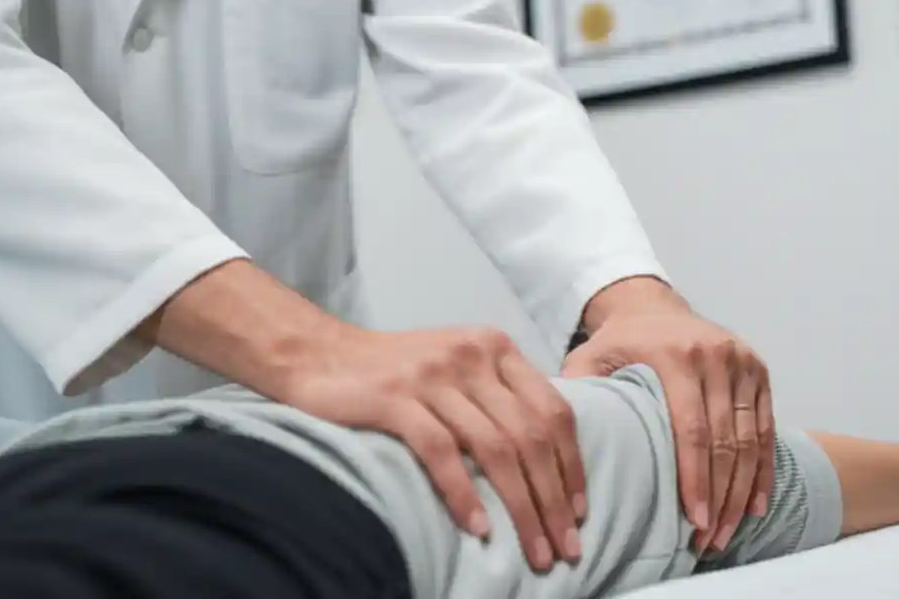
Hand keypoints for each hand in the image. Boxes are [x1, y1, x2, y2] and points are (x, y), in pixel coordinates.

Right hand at [279, 325, 585, 570]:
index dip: (572, 466)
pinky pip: (441, 453)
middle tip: (565, 547)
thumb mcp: (460, 368)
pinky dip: (464, 494)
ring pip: (496, 449)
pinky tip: (478, 529)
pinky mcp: (395, 398)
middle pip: (531, 436)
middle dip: (554, 499)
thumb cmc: (396, 372)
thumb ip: (500, 396)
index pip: (554, 411)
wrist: (319, 354)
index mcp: (497, 348)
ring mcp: (435, 375)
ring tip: (534, 550)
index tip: (579, 512)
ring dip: (521, 507)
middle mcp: (473, 355)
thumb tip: (549, 457)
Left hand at [564, 281, 773, 554]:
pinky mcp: (758, 370)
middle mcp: (714, 355)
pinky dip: (763, 469)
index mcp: (674, 355)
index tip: (692, 521)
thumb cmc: (618, 343)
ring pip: (749, 439)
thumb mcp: (589, 357)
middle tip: (708, 540)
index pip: (690, 428)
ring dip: (741, 492)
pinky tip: (755, 505)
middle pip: (724, 440)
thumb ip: (578, 392)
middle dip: (719, 497)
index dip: (694, 479)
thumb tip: (550, 443)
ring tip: (727, 533)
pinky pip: (766, 428)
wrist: (653, 306)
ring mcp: (742, 361)